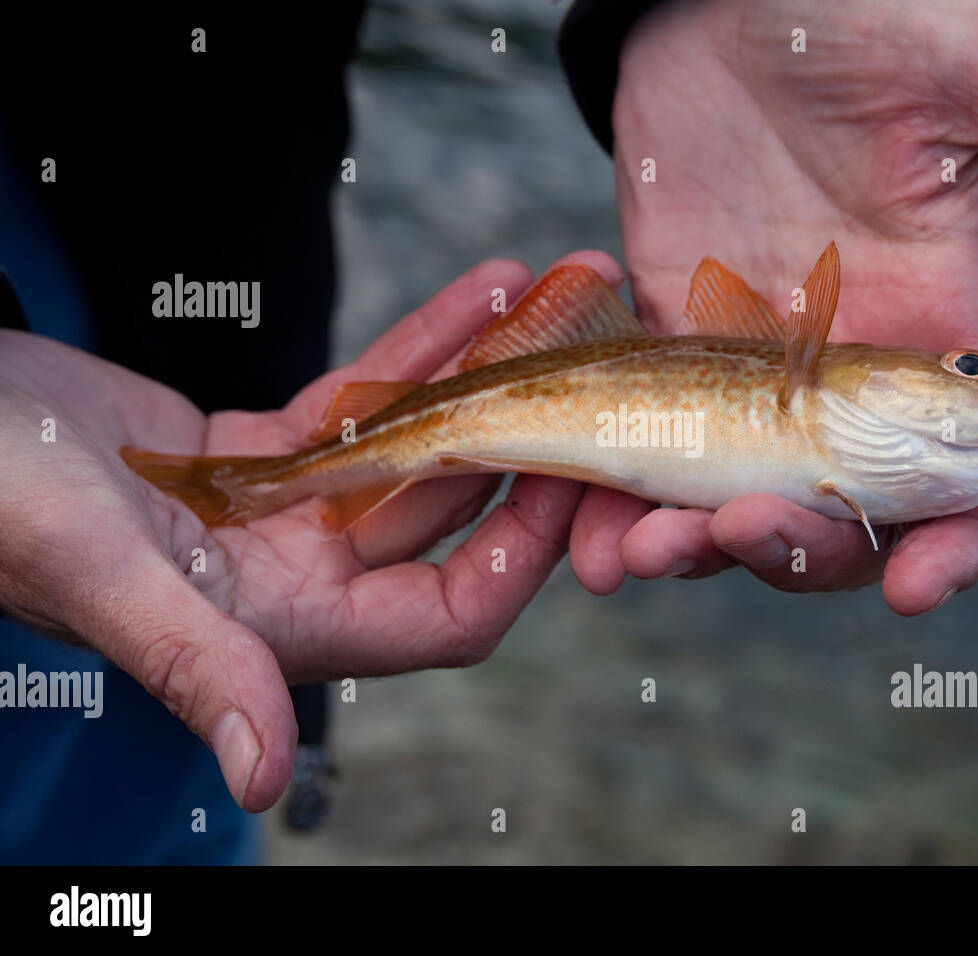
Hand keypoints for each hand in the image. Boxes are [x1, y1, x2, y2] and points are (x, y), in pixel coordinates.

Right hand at [0, 253, 619, 810]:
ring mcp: (288, 508)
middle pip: (451, 518)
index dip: (520, 559)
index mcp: (282, 625)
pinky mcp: (264, 447)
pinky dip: (420, 346)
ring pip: (419, 445)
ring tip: (556, 299)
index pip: (446, 614)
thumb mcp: (99, 574)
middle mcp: (301, 574)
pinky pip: (366, 396)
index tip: (577, 481)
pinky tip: (482, 292)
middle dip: (528, 441)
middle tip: (599, 367)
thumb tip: (260, 782)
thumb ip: (194, 666)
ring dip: (487, 375)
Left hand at [570, 0, 977, 611]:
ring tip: (632, 556)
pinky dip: (620, 498)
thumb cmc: (860, 15)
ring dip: (692, 546)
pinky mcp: (675, 346)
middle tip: (734, 532)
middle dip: (796, 547)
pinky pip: (650, 447)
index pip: (971, 477)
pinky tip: (584, 527)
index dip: (956, 545)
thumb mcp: (972, 76)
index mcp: (941, 334)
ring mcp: (760, 370)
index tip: (913, 590)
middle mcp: (852, 375)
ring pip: (737, 496)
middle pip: (842, 513)